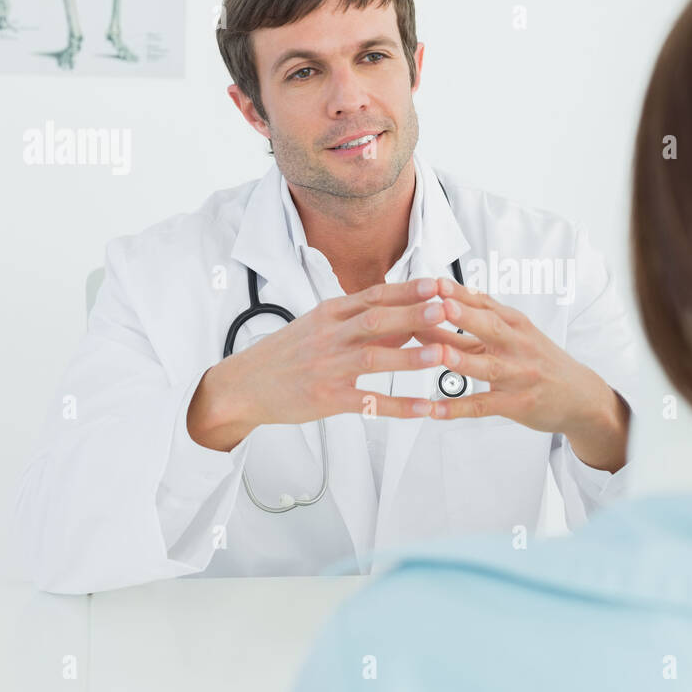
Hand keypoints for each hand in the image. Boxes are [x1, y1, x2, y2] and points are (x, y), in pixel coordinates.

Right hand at [189, 278, 456, 450]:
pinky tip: (425, 408)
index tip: (439, 282)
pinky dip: (398, 405)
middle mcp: (330, 335)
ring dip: (410, 356)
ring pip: (373, 357)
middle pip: (376, 320)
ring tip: (442, 354)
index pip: (375, 295)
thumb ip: (361, 321)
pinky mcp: (326, 398)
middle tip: (447, 308)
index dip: (409, 289)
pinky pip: (368, 402)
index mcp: (330, 313)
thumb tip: (406, 321)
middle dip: (414, 313)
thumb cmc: (286, 354)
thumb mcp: (319, 326)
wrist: (243, 385)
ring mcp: (327, 367)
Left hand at [426, 278, 629, 471]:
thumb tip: (439, 305)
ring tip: (439, 354)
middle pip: (491, 328)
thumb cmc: (542, 361)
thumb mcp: (519, 335)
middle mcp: (519, 346)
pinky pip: (484, 406)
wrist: (581, 396)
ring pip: (489, 367)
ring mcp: (519, 376)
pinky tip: (435, 409)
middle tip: (441, 306)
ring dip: (463, 361)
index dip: (460, 293)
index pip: (486, 304)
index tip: (436, 283)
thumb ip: (481, 322)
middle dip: (466, 317)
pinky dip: (458, 408)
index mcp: (516, 325)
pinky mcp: (517, 404)